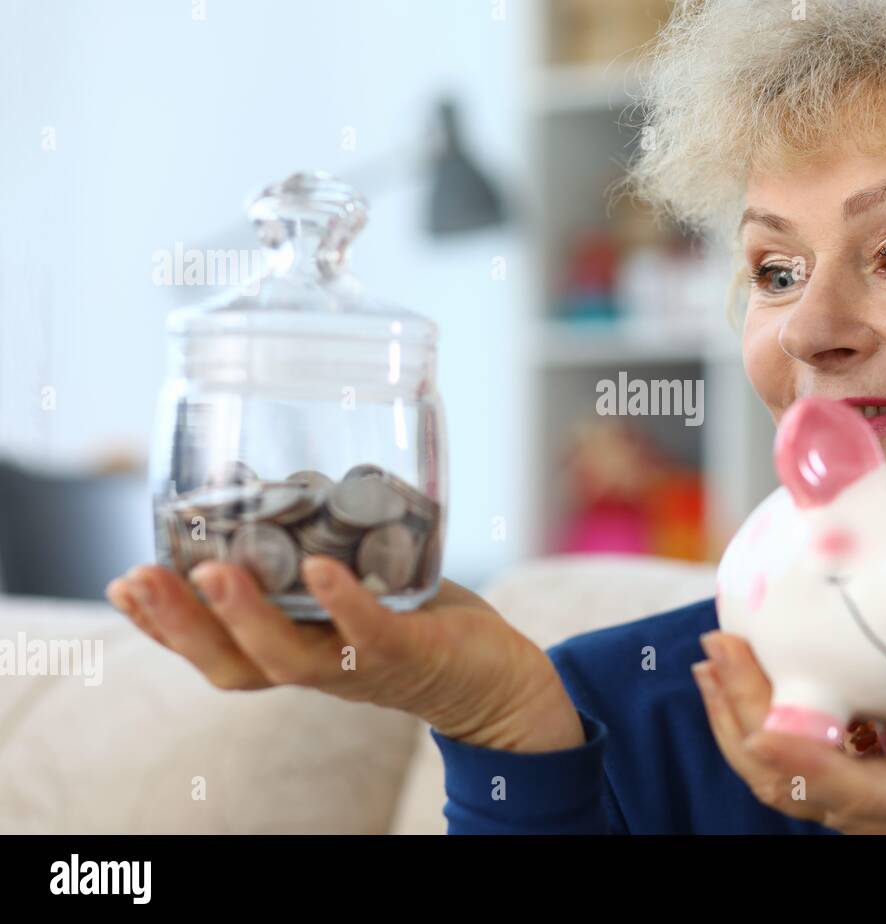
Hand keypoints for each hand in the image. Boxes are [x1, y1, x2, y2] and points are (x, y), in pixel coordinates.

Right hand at [105, 558, 583, 752]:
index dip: (161, 624)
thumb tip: (264, 480)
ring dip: (244, 617)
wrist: (492, 676)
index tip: (122, 582)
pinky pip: (369, 635)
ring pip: (286, 658)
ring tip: (214, 571)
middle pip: (230, 663)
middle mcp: (315, 667)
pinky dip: (344, 604)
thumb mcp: (351, 585)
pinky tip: (323, 569)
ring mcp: (359, 665)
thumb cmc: (414, 621)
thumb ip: (310, 548)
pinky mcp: (408, 654)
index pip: (212, 649)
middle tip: (138, 577)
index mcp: (292, 650)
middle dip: (179, 624)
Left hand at [694, 631, 885, 832]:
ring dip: (730, 717)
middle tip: (719, 652)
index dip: (807, 764)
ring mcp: (845, 799)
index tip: (765, 730)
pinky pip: (777, 758)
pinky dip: (744, 716)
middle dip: (744, 719)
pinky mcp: (833, 778)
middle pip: (789, 781)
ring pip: (770, 774)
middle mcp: (871, 813)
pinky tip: (727, 671)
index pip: (853, 793)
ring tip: (710, 658)